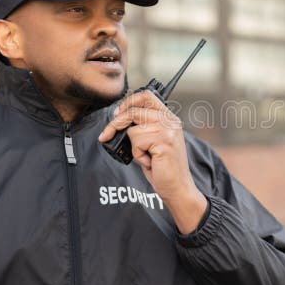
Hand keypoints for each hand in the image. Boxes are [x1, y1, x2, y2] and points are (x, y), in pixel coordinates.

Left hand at [99, 90, 206, 233]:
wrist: (178, 188)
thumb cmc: (164, 168)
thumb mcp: (154, 142)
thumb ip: (144, 127)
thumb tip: (120, 118)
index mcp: (169, 118)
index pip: (146, 96)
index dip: (128, 102)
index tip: (117, 113)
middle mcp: (170, 121)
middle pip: (134, 110)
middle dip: (116, 123)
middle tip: (106, 135)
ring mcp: (168, 130)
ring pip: (133, 129)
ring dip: (134, 147)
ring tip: (147, 157)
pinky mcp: (163, 142)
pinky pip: (137, 142)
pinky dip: (138, 155)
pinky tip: (150, 162)